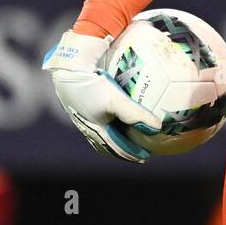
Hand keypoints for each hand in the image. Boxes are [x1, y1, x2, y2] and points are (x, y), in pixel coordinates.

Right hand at [41, 30, 163, 163]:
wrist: (68, 67)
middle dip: (124, 146)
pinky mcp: (82, 99)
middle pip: (109, 142)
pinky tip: (119, 103)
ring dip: (118, 132)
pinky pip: (101, 111)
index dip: (131, 154)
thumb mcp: (115, 100)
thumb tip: (157, 126)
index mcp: (95, 130)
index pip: (115, 148)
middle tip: (140, 146)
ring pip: (104, 128)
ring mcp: (84, 113)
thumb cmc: (91, 86)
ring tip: (130, 129)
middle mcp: (88, 125)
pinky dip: (113, 115)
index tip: (146, 156)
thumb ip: (135, 114)